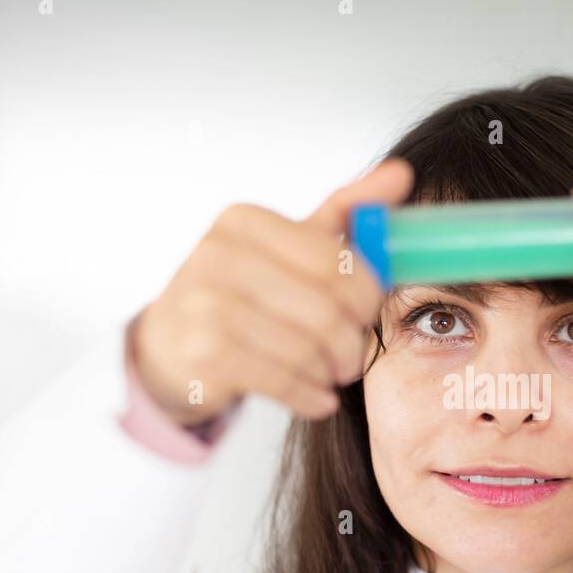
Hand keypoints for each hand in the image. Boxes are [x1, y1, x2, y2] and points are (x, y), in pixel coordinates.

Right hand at [132, 158, 413, 423]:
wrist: (169, 346)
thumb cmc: (243, 292)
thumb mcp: (290, 246)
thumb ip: (346, 210)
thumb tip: (403, 174)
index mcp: (244, 221)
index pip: (335, 260)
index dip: (367, 294)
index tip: (367, 313)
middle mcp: (217, 256)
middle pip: (326, 310)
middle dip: (352, 342)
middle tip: (353, 356)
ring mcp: (204, 306)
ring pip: (308, 350)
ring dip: (331, 372)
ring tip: (331, 374)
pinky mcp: (202, 355)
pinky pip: (283, 381)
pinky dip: (311, 396)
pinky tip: (318, 398)